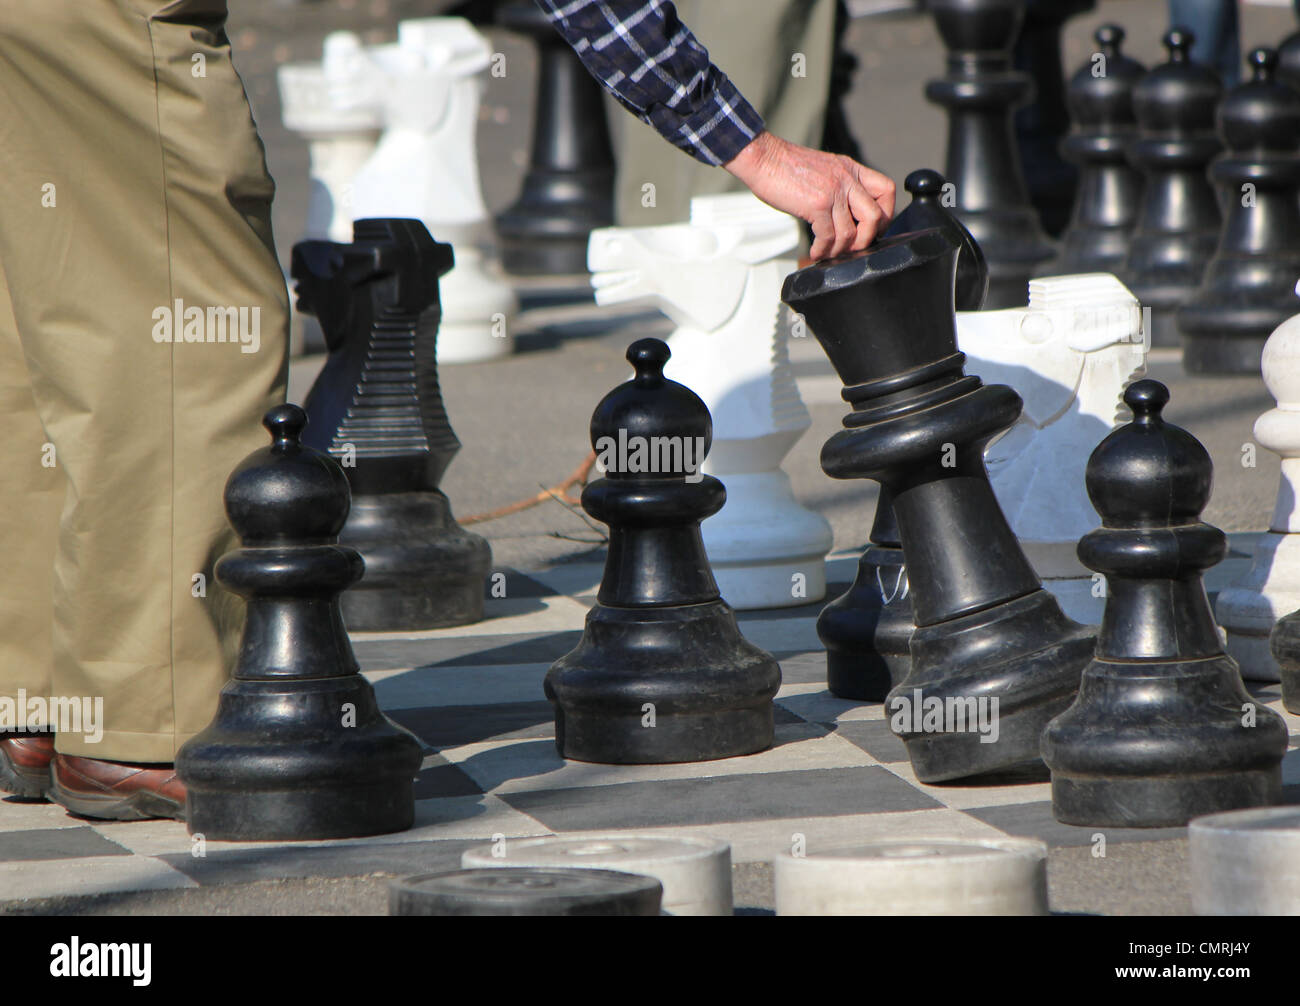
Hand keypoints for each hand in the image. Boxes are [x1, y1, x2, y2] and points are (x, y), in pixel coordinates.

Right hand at [724, 131, 895, 260]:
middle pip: (876, 216)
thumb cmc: (786, 167)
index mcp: (851, 169)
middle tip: (853, 247)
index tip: (874, 228)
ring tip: (828, 252)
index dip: (886, 214)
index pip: (886, 190)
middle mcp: (846, 179)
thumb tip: (845, 216)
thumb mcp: (823, 169)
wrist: (762, 158)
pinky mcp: (816, 205)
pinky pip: (829, 237)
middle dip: (867, 239)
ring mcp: (833, 192)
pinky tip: (815, 252)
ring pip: (851, 232)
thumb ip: (839, 187)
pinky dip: (823, 250)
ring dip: (840, 249)